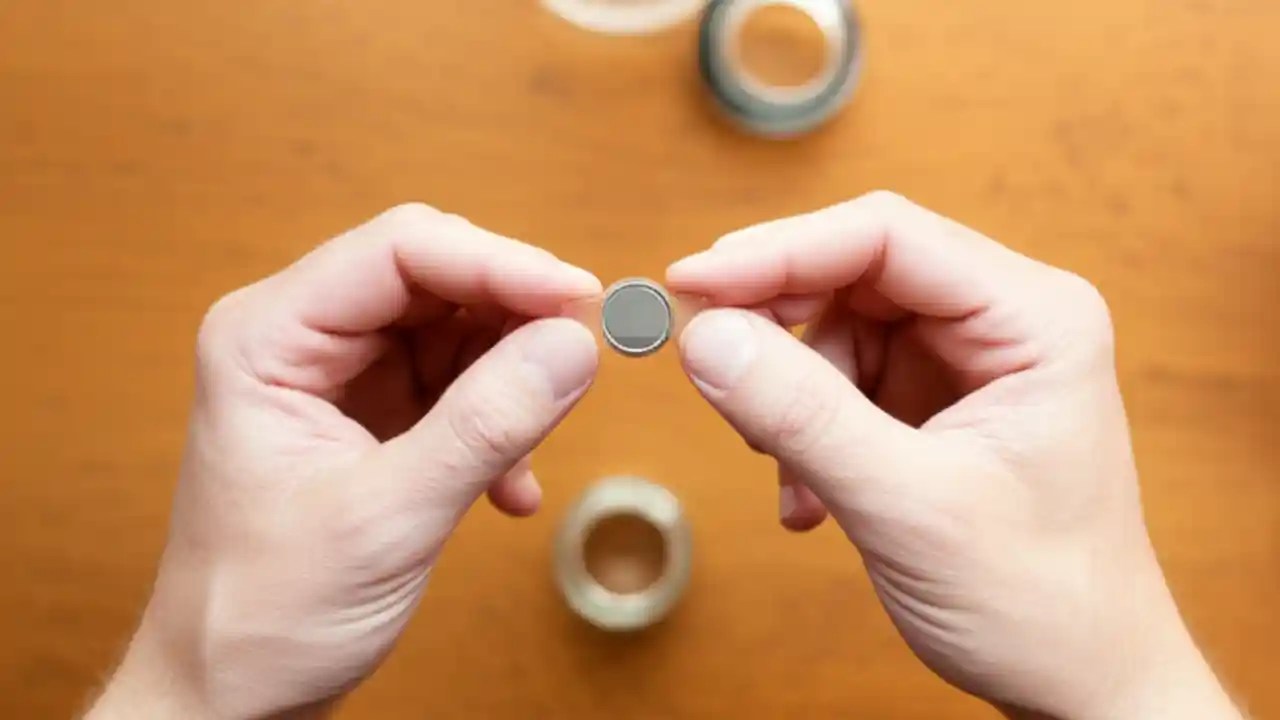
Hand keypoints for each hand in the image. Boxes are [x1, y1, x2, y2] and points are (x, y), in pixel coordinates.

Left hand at [86, 204, 601, 718]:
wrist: (234, 694)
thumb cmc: (263, 614)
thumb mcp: (385, 519)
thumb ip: (484, 426)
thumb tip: (573, 345)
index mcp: (267, 337)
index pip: (399, 251)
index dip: (499, 263)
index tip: (580, 297)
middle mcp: (302, 340)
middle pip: (434, 277)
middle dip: (514, 312)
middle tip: (582, 353)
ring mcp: (341, 378)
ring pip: (457, 328)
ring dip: (512, 376)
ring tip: (533, 441)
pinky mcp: (376, 417)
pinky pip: (461, 386)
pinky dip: (500, 426)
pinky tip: (510, 488)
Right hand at [667, 192, 1240, 719]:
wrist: (1078, 681)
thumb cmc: (1040, 599)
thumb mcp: (908, 505)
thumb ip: (801, 415)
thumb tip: (705, 336)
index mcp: (1035, 318)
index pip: (886, 237)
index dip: (778, 250)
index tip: (692, 281)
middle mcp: (1003, 321)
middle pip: (854, 272)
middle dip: (776, 323)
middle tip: (706, 360)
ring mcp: (965, 362)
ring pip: (835, 330)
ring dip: (788, 397)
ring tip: (790, 475)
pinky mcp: (932, 402)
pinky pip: (838, 382)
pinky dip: (804, 433)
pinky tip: (810, 499)